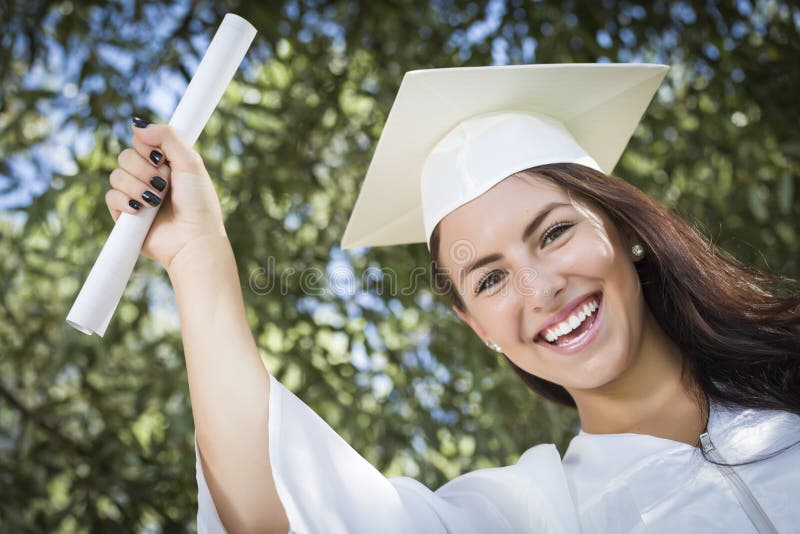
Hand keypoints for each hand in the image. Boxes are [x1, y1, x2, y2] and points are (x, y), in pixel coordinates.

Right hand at [105, 119, 227, 269]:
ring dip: (138, 187)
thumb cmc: (198, 203)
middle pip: (125, 156)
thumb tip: (135, 123)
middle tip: (164, 184)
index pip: (141, 140)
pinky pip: (110, 196)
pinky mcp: (125, 215)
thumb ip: (167, 137)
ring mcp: (136, 195)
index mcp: (165, 163)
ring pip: (116, 175)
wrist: (193, 239)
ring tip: (156, 201)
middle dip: (144, 169)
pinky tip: (141, 210)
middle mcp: (149, 177)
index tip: (163, 159)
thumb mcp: (190, 162)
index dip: (148, 147)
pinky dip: (125, 201)